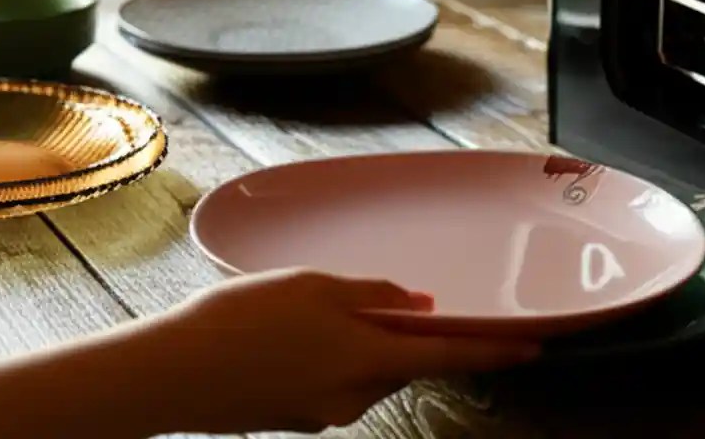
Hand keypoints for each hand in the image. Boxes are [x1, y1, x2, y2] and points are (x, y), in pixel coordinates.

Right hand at [129, 268, 539, 433]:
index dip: (495, 351)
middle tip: (351, 297)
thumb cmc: (239, 321)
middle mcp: (354, 396)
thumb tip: (418, 305)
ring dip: (353, 342)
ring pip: (363, 371)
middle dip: (394, 333)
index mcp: (368, 357)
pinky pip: (330, 383)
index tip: (532, 348)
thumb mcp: (312, 286)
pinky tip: (281, 338)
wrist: (172, 373)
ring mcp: (324, 413)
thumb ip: (373, 295)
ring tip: (296, 312)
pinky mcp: (296, 418)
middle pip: (400, 362)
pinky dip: (323, 358)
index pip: (450, 356)